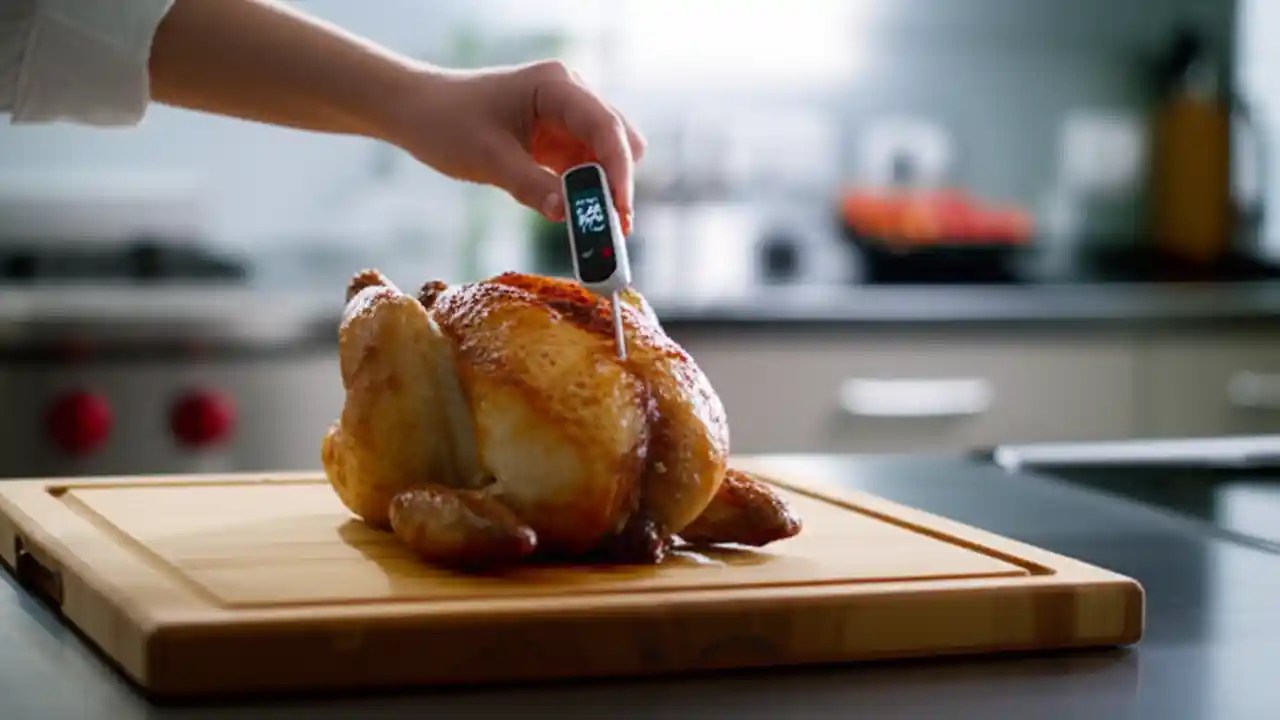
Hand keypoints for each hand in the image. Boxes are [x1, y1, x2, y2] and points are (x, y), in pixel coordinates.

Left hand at [387, 61, 645, 231]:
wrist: (417, 111)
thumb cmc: (446, 122)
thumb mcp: (488, 158)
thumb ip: (532, 186)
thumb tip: (569, 215)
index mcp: (556, 86)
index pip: (605, 127)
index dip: (619, 172)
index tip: (620, 213)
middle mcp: (570, 96)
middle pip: (618, 141)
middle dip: (616, 184)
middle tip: (610, 228)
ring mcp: (565, 118)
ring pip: (605, 158)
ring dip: (600, 192)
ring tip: (593, 230)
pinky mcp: (556, 139)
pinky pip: (584, 168)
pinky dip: (583, 193)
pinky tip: (572, 214)